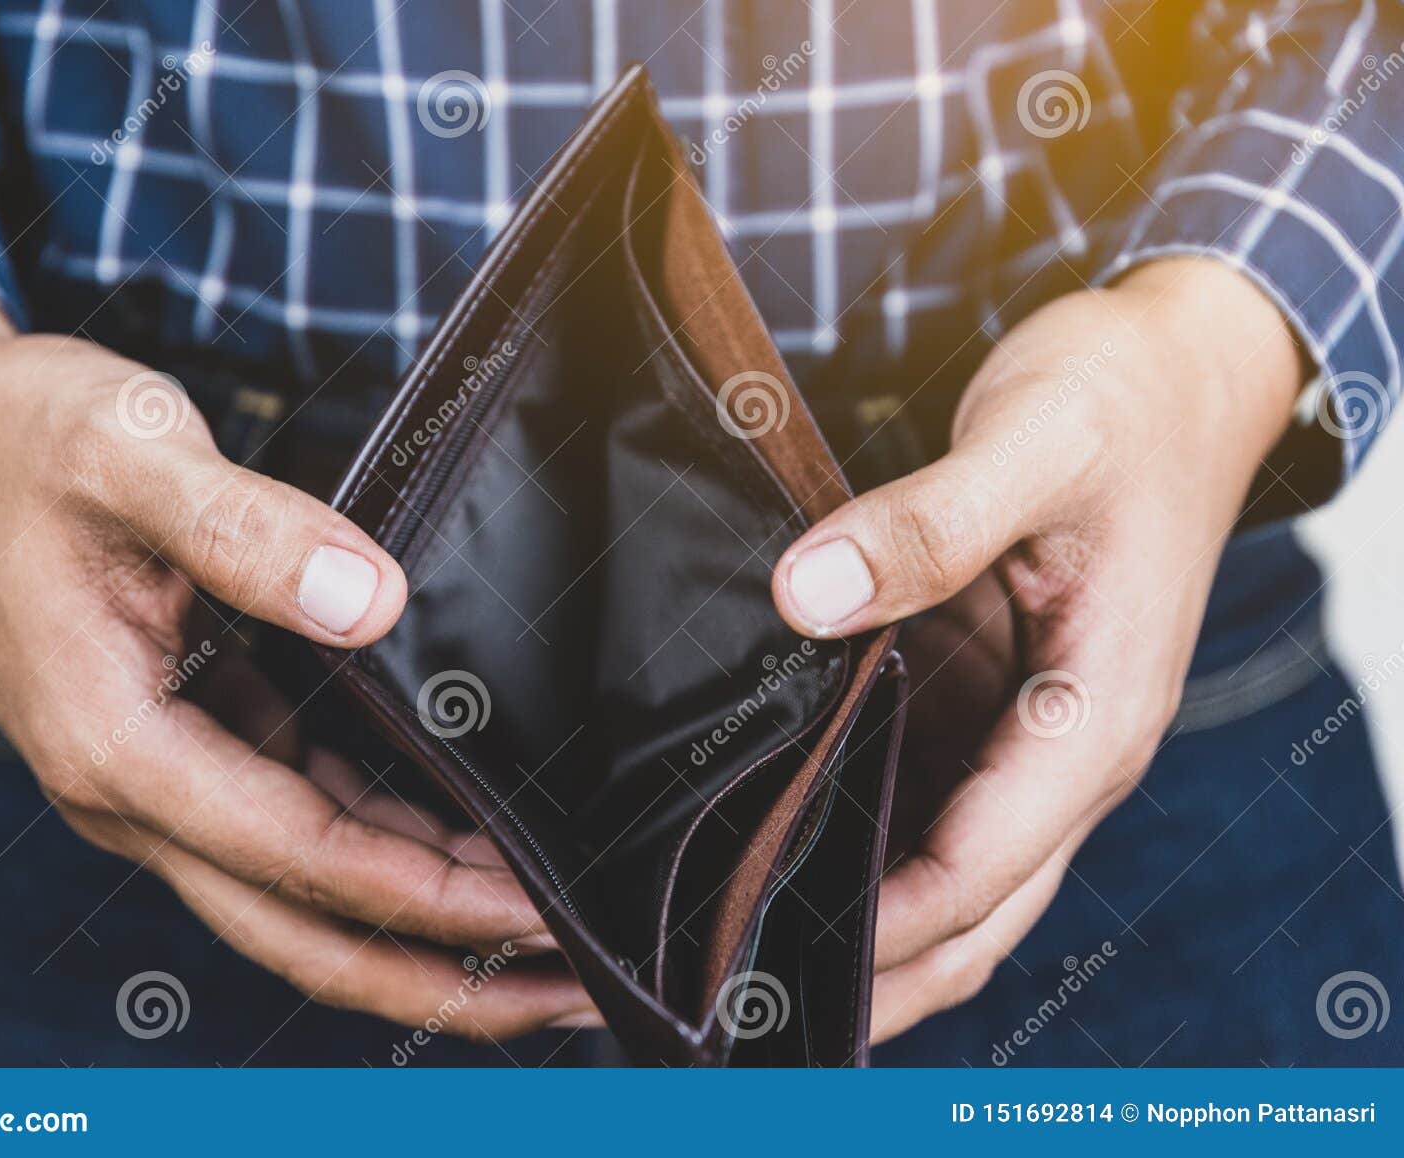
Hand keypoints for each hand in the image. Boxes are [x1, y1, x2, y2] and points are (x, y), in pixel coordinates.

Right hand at [0, 262, 596, 1039]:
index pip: (302, 855)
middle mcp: (135, 789)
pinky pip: (293, 822)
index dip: (429, 894)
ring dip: (418, 917)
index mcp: (117, 746)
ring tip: (539, 923)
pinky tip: (457, 834)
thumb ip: (250, 532)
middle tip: (569, 981)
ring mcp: (159, 776)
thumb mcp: (131, 456)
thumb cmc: (13, 435)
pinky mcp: (183, 743)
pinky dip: (378, 844)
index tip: (537, 906)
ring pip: (303, 891)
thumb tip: (373, 603)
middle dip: (440, 972)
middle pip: (305, 932)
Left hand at [771, 258, 1302, 1041]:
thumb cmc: (1121, 402)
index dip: (874, 924)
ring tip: (731, 939)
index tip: (756, 948)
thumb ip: (929, 521)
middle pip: (972, 919)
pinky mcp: (998, 706)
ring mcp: (1033, 738)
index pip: (979, 872)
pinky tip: (777, 837)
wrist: (1177, 369)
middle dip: (867, 972)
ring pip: (953, 881)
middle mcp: (1069, 753)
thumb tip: (807, 594)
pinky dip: (865, 846)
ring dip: (862, 924)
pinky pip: (931, 808)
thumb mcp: (1032, 442)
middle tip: (725, 989)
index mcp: (1095, 719)